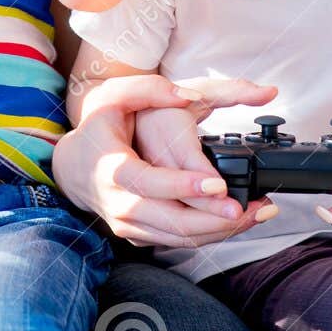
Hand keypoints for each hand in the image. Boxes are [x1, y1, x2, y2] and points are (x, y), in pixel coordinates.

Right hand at [53, 74, 277, 247]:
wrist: (73, 166)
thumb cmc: (99, 128)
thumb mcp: (115, 96)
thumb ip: (151, 89)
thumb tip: (188, 95)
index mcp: (112, 167)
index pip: (148, 182)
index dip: (183, 186)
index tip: (218, 185)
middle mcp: (118, 202)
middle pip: (171, 220)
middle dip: (215, 218)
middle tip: (254, 208)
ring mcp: (128, 223)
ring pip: (178, 237)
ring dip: (220, 231)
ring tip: (258, 215)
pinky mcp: (138, 234)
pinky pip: (177, 242)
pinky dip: (209, 235)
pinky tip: (237, 223)